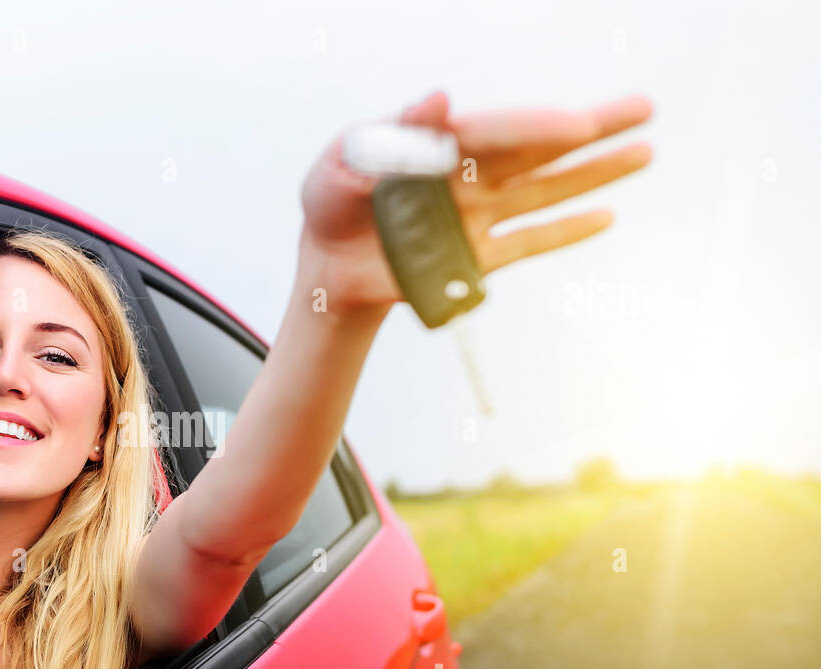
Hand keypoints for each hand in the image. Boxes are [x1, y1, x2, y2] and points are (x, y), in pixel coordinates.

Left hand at [298, 90, 654, 319]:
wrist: (327, 265)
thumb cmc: (332, 203)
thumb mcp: (343, 162)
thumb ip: (390, 135)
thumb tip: (437, 99)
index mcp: (438, 142)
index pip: (497, 132)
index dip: (538, 127)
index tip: (579, 124)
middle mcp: (468, 174)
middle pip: (538, 148)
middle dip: (592, 128)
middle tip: (643, 108)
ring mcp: (478, 215)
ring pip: (546, 190)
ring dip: (594, 174)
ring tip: (644, 153)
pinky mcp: (477, 257)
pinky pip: (528, 242)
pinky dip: (565, 231)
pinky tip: (604, 216)